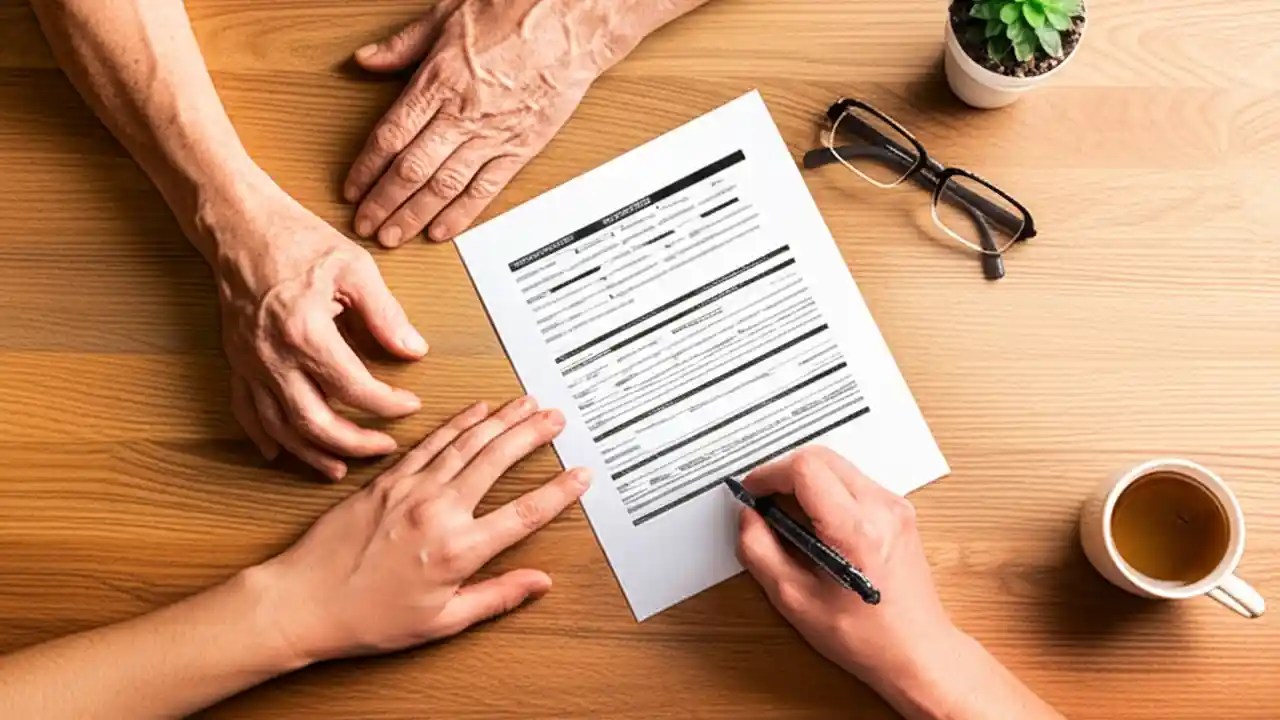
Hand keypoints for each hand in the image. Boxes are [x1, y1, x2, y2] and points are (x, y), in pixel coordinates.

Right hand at [206, 177, 426, 479]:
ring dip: (310, 452)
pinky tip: (279, 452)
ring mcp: (248, 362)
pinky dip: (264, 436)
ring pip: (278, 426)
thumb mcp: (354, 268)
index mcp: (305, 331)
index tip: (411, 404)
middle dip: (354, 443)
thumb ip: (386, 314)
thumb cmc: (295, 239)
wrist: (238, 225)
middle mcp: (272, 355)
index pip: (354, 388)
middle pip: (314, 422)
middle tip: (385, 446)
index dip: (388, 405)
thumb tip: (414, 350)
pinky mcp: (235, 360)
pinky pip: (245, 410)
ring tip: (339, 466)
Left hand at [249, 397, 588, 662]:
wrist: (302, 601)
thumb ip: (496, 597)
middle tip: (556, 418)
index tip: (581, 475)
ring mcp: (411, 489)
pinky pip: (431, 443)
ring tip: (528, 404)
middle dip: (533, 434)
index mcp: (458, 550)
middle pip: (499, 460)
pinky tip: (477, 411)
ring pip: (468, 442)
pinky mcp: (387, 479)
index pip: (525, 513)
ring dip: (502, 419)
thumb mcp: (441, 622)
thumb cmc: (366, 619)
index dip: (559, 491)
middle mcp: (438, 511)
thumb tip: (539, 582)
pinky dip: (457, 423)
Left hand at [344, 0, 638, 245]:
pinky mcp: (520, 148)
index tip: (352, 188)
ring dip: (414, 216)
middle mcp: (462, 114)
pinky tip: (442, 230)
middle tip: (365, 225)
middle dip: (383, 203)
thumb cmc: (515, 11)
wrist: (570, 23)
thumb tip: (367, 59)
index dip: (366, 169)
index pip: (390, 136)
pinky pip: (486, 189)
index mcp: (438, 82)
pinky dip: (462, 214)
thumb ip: (403, 44)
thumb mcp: (446, 15)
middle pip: (410, 170)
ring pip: (443, 186)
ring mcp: (492, 135)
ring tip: (394, 236)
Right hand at [735, 447, 958, 687]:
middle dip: (785, 474)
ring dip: (807, 482)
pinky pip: (854, 482)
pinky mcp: (899, 512)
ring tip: (791, 519)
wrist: (918, 651)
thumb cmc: (866, 637)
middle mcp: (881, 509)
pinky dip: (827, 492)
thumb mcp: (795, 600)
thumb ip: (760, 552)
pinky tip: (818, 526)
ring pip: (837, 466)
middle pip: (821, 457)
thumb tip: (748, 518)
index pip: (805, 468)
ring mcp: (895, 507)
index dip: (769, 474)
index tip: (754, 492)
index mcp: (855, 530)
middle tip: (766, 502)